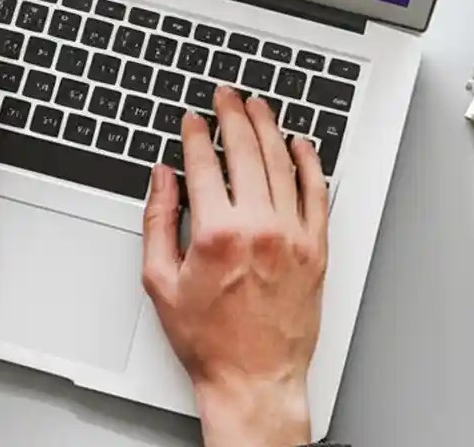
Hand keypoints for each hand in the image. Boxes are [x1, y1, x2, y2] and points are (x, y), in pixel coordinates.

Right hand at [142, 87, 328, 446]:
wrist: (254, 378)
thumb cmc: (208, 340)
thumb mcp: (160, 281)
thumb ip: (157, 220)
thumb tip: (161, 178)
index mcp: (216, 233)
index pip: (204, 163)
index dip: (196, 133)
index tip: (193, 119)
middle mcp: (259, 227)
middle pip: (246, 151)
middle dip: (233, 115)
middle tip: (227, 96)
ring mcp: (293, 235)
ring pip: (282, 163)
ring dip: (269, 128)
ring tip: (258, 107)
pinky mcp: (317, 248)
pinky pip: (316, 192)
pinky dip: (309, 163)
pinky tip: (300, 144)